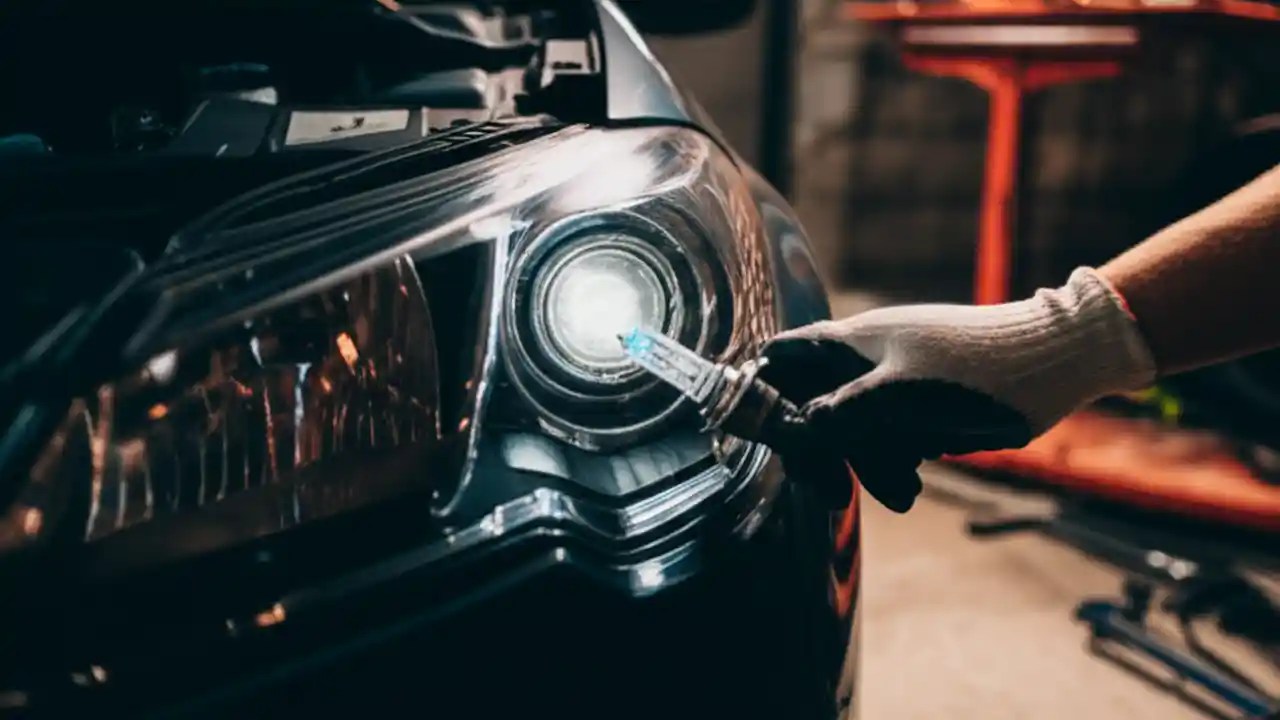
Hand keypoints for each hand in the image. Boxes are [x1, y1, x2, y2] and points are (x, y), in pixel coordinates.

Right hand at [757, 268, 1156, 512]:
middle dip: (823, 451)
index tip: (771, 438)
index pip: (784, 358)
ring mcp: (896, 377)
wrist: (1055, 362)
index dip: (766, 394)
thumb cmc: (974, 372)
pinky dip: (896, 460)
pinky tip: (915, 485)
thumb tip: (800, 426)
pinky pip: (890, 432)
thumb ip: (841, 412)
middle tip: (831, 494)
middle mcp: (867, 356)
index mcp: (852, 342)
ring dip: (868, 464)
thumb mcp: (897, 398)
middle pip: (817, 403)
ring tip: (903, 496)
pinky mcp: (923, 399)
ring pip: (857, 426)